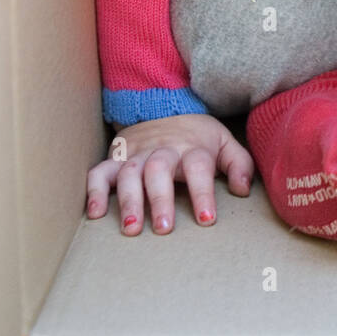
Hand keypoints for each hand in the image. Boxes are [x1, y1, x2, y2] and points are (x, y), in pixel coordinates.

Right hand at [86, 114, 255, 235]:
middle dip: (160, 199)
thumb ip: (239, 164)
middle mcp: (162, 149)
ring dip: (128, 201)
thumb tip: (242, 190)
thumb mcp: (224, 143)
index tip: (206, 220)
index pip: (198, 168)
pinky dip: (94, 191)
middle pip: (159, 170)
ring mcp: (136, 153)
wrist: (166, 105)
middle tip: (164, 229)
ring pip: (129, 173)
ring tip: (131, 229)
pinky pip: (99, 172)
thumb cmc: (197, 136)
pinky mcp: (116, 157)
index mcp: (191, 147)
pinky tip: (95, 214)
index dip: (202, 193)